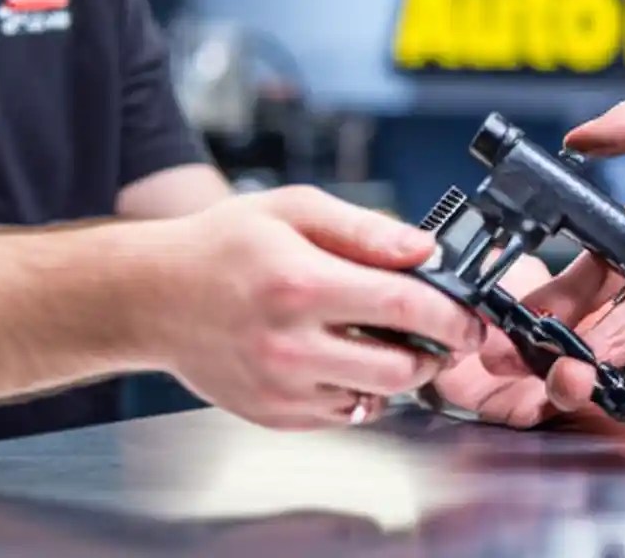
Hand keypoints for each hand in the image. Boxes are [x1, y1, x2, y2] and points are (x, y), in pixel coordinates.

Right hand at [141, 187, 483, 429]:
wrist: (153, 296)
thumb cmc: (222, 246)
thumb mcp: (294, 210)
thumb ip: (365, 229)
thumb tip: (425, 249)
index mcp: (301, 284)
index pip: (405, 307)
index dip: (453, 316)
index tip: (471, 319)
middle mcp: (291, 344)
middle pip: (401, 367)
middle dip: (435, 352)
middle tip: (440, 333)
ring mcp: (282, 387)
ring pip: (378, 396)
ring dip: (396, 372)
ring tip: (381, 338)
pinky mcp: (275, 415)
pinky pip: (345, 415)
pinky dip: (358, 390)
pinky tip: (342, 358)